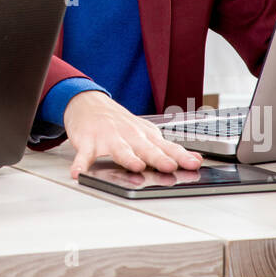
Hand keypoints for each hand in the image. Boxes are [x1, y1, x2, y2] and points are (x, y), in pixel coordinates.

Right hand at [62, 90, 202, 178]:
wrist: (89, 104)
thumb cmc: (120, 124)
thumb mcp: (146, 133)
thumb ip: (169, 149)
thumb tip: (196, 160)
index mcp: (145, 135)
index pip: (167, 147)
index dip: (181, 156)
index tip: (193, 164)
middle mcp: (130, 136)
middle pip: (146, 149)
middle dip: (158, 158)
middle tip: (169, 166)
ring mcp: (108, 139)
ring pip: (120, 150)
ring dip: (128, 158)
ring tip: (135, 166)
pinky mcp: (88, 142)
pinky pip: (84, 155)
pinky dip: (81, 164)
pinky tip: (79, 172)